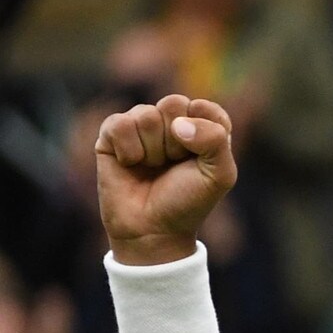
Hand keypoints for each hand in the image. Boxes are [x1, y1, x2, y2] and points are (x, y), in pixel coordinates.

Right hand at [96, 95, 238, 265]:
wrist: (153, 229)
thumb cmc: (188, 201)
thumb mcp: (220, 174)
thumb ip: (216, 140)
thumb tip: (179, 124)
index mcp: (202, 127)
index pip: (205, 107)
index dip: (203, 132)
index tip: (199, 158)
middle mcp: (172, 122)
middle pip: (173, 103)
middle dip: (176, 141)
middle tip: (173, 164)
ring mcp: (140, 126)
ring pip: (145, 115)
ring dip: (152, 150)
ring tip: (152, 167)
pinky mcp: (111, 135)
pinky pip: (118, 124)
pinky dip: (127, 150)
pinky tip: (130, 164)